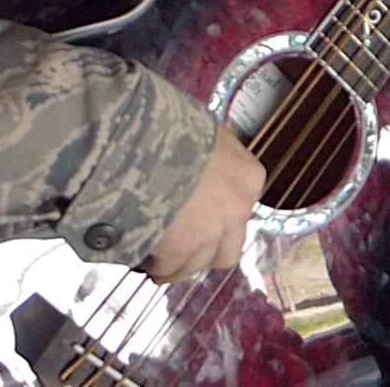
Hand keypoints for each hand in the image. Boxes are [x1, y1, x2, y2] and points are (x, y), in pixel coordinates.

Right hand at [143, 127, 263, 282]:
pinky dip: (155, 265)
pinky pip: (167, 268)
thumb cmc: (170, 121)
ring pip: (197, 265)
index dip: (217, 218)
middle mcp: (237, 209)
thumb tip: (198, 168)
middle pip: (227, 249)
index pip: (241, 211)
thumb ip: (211, 159)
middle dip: (204, 251)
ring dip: (178, 262)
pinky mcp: (179, 249)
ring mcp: (210, 232)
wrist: (141, 134)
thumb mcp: (204, 133)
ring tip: (154, 252)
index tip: (197, 218)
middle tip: (180, 243)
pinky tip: (141, 256)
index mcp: (248, 177)